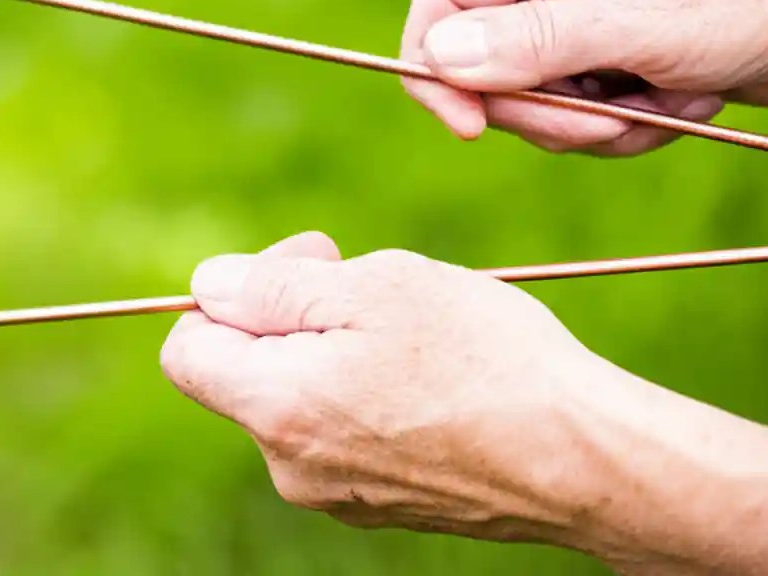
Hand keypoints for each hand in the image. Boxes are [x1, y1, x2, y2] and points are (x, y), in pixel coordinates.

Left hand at [159, 231, 609, 542]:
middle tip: (369, 282)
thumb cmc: (486, 359)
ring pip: (302, 397)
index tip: (307, 263)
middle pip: (248, 371)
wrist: (580, 459)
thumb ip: (273, 288)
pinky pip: (345, 432)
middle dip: (293, 315)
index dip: (230, 293)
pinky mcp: (379, 504)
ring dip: (336, 351)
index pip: (187, 349)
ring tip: (415, 333)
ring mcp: (336, 494)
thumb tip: (208, 286)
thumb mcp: (376, 288)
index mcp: (275, 407)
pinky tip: (435, 377)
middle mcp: (290, 465)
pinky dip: (369, 394)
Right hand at [401, 0, 767, 154]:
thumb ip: (536, 42)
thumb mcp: (643, 25)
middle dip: (542, 111)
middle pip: (481, 64)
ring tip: (662, 104)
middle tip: (610, 120)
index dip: (436, 65)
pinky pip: (573, 116)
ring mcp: (575, 18)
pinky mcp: (601, 57)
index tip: (471, 126)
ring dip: (591, 124)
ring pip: (529, 101)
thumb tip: (440, 57)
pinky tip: (672, 104)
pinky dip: (618, 128)